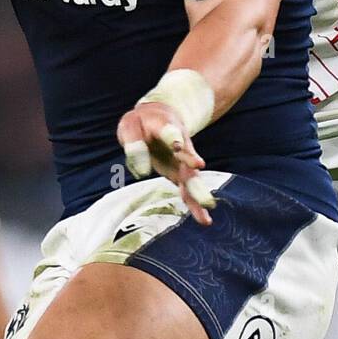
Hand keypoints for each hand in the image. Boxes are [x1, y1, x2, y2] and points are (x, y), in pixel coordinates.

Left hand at [117, 102, 215, 225]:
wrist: (159, 118)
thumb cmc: (142, 123)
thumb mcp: (130, 126)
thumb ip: (134, 144)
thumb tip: (142, 171)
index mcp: (166, 127)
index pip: (170, 133)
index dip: (173, 138)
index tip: (176, 146)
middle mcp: (180, 145)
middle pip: (186, 156)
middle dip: (191, 162)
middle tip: (198, 168)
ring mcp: (182, 162)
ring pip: (191, 177)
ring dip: (198, 191)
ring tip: (207, 206)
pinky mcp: (180, 174)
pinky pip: (188, 191)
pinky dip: (195, 205)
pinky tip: (204, 220)